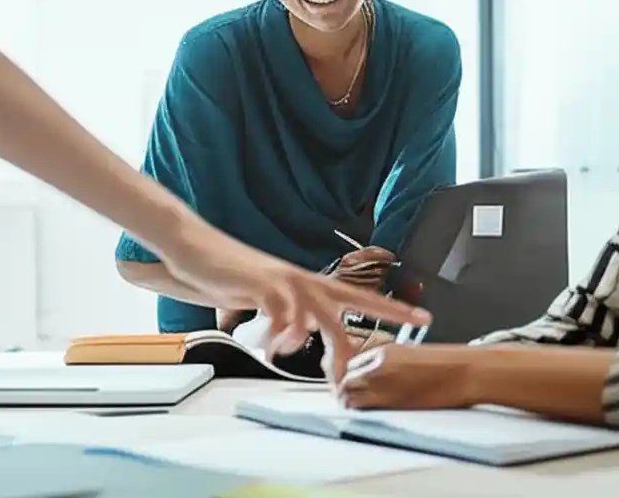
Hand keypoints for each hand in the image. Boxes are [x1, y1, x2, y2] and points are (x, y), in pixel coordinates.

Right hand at [162, 225, 429, 383]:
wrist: (195, 247)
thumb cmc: (229, 274)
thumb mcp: (265, 299)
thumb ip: (286, 316)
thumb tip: (297, 336)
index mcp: (308, 283)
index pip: (360, 294)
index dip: (391, 306)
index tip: (423, 315)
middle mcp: (302, 280)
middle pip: (348, 307)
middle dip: (366, 333)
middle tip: (373, 362)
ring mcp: (283, 280)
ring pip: (317, 314)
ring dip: (318, 345)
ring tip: (318, 372)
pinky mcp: (260, 284)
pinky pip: (281, 313)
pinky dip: (282, 336)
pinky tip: (275, 350)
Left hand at [337, 344, 478, 409]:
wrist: (466, 372)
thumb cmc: (451, 365)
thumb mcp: (415, 357)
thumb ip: (392, 366)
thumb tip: (383, 379)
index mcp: (385, 351)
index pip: (353, 364)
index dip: (351, 376)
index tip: (353, 384)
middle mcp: (378, 365)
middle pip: (346, 379)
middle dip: (345, 389)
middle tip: (348, 399)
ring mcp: (382, 383)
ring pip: (349, 394)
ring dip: (349, 401)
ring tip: (355, 408)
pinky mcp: (390, 401)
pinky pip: (362, 407)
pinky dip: (359, 411)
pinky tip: (365, 414)